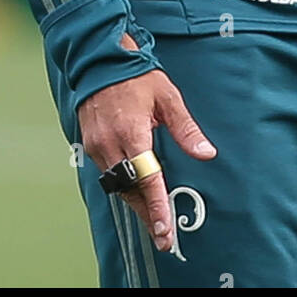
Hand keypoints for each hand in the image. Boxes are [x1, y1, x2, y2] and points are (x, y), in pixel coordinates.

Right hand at [77, 32, 216, 251]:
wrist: (100, 60)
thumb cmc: (137, 76)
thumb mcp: (168, 97)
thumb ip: (186, 129)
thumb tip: (207, 153)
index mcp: (132, 132)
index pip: (147, 179)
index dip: (156, 206)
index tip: (164, 229)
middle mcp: (110, 144)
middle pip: (130, 190)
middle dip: (147, 214)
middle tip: (163, 236)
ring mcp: (96, 146)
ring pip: (117, 185)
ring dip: (135, 201)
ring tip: (154, 218)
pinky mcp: (90, 145)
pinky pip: (107, 173)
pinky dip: (123, 184)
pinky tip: (137, 191)